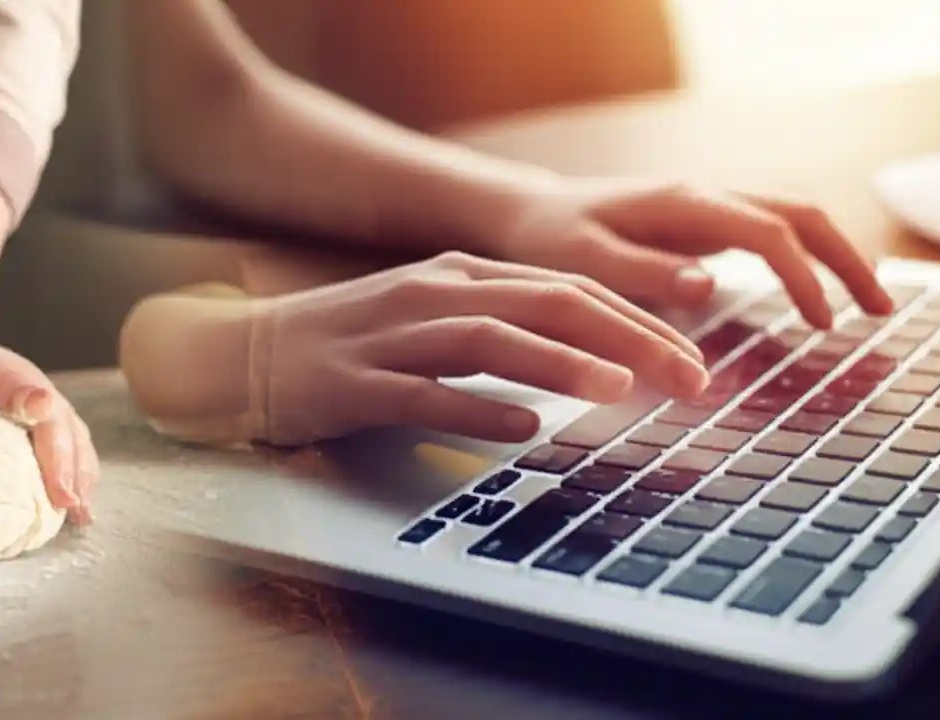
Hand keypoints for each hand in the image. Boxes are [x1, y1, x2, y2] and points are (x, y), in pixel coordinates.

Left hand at [0, 325, 97, 524]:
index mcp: (8, 374)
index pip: (42, 412)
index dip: (53, 450)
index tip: (59, 487)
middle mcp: (32, 388)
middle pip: (65, 428)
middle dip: (72, 470)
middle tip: (72, 508)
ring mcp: (38, 402)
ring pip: (73, 436)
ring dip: (80, 474)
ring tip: (82, 513)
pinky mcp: (33, 418)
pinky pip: (64, 443)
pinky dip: (73, 472)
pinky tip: (74, 502)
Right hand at [246, 251, 709, 444]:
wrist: (247, 352)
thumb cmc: (352, 342)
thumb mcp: (432, 316)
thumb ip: (503, 326)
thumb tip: (590, 357)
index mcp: (459, 275)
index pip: (568, 290)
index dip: (638, 322)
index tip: (692, 360)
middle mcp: (432, 294)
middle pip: (546, 307)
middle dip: (628, 340)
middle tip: (690, 380)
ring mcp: (391, 337)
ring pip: (489, 340)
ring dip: (559, 364)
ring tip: (620, 390)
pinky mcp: (354, 383)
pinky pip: (423, 394)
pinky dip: (475, 408)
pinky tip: (521, 429)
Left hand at [490, 178, 893, 328]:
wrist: (527, 213)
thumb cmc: (550, 239)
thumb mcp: (584, 261)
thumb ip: (644, 271)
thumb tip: (709, 285)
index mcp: (681, 203)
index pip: (766, 233)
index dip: (802, 276)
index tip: (821, 322)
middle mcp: (703, 196)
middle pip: (799, 213)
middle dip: (845, 259)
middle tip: (879, 311)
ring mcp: (705, 205)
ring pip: (791, 217)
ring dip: (834, 254)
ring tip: (866, 306)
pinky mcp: (701, 221)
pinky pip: (769, 230)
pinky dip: (804, 256)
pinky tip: (815, 291)